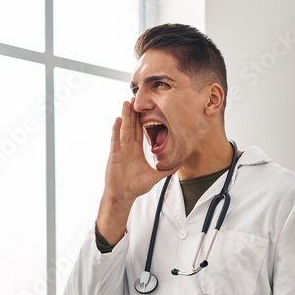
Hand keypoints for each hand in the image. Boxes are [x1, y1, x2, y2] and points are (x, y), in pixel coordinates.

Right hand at [96, 99, 174, 244]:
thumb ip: (167, 170)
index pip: (140, 132)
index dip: (142, 120)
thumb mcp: (155, 176)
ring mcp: (121, 150)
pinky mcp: (114, 154)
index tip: (146, 109)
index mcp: (137, 151)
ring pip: (124, 129)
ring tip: (126, 103)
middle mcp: (128, 148)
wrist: (124, 195)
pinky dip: (116, 130)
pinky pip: (116, 140)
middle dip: (133, 113)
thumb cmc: (136, 186)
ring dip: (125, 116)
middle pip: (131, 126)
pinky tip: (118, 119)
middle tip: (135, 98)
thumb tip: (180, 165)